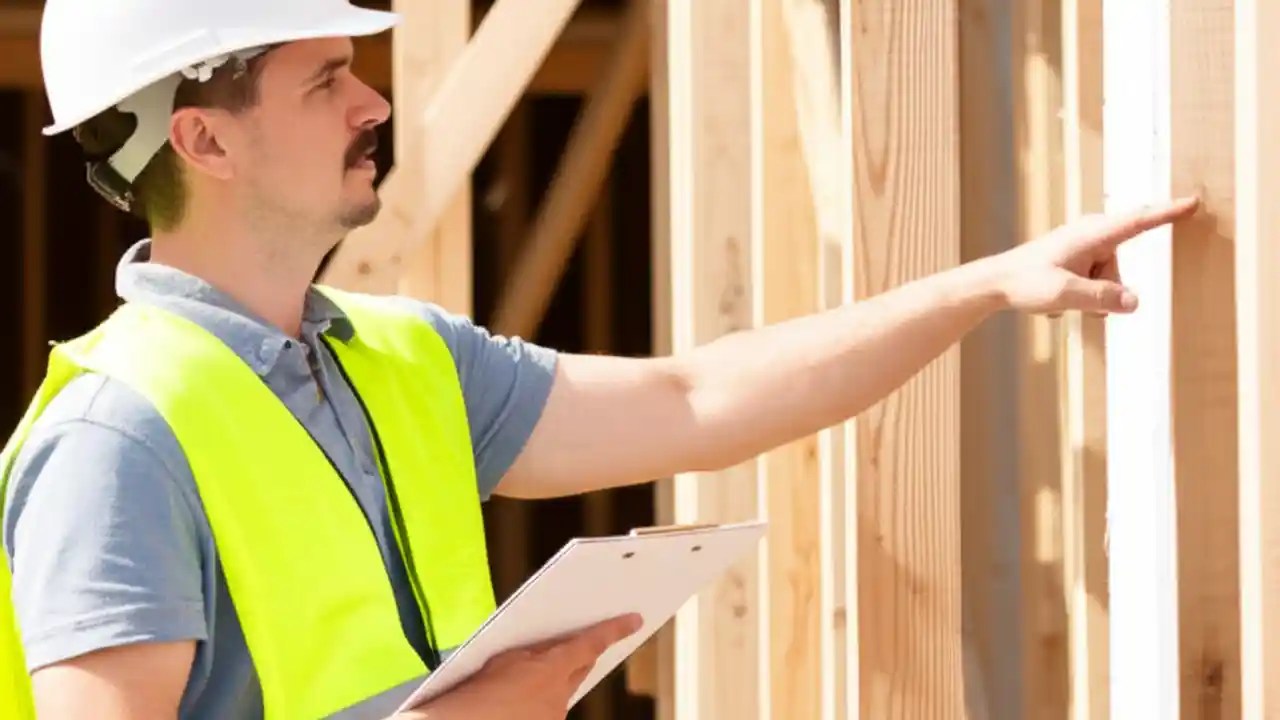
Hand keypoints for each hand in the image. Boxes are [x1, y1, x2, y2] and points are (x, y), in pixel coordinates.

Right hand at [403, 614, 643, 719]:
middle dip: (581, 654)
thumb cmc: (472, 693)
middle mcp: (559, 696)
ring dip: (555, 682)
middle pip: (583, 667)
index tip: (633, 620)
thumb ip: (532, 652)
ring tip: (529, 678)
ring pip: (565, 691)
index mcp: (550, 669)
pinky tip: (521, 701)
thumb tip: (548, 648)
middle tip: (581, 641)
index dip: (614, 630)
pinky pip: (552, 709)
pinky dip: (542, 702)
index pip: (591, 643)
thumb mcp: (503, 659)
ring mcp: (554, 716)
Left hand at [984, 196, 1199, 315]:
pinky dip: (1080, 294)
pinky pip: (1095, 283)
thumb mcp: (1065, 294)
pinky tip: (1055, 295)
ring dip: (1089, 294)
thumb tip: (1134, 302)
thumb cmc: (1026, 283)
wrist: (996, 283)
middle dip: (1103, 290)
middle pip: (1119, 269)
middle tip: (1067, 293)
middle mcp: (1090, 234)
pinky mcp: (1077, 258)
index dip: (1167, 213)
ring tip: (1057, 294)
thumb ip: (1101, 298)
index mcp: (1091, 235)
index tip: (1193, 201)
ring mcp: (1083, 246)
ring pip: (1108, 280)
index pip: (1138, 221)